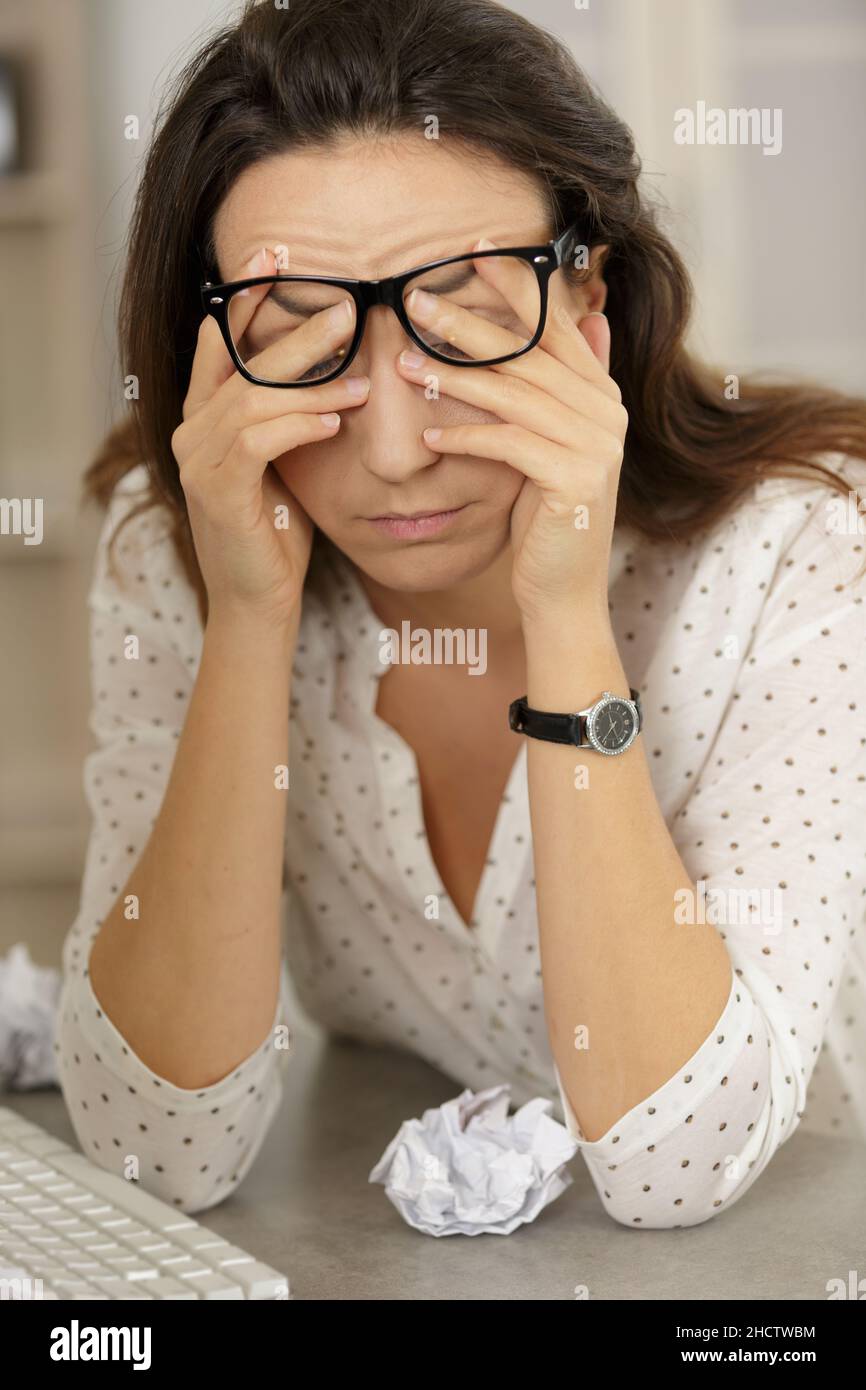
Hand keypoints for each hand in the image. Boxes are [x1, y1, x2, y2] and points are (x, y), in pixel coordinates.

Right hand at [172, 246, 369, 629]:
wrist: (260, 599)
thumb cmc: (278, 529)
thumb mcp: (286, 460)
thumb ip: (292, 413)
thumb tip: (341, 370)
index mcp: (205, 416)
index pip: (220, 341)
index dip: (245, 297)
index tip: (277, 253)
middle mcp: (191, 430)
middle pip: (240, 362)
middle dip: (295, 332)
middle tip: (346, 308)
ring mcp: (198, 461)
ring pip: (252, 399)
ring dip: (311, 385)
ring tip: (362, 379)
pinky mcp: (217, 492)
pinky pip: (257, 441)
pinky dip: (298, 425)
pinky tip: (335, 421)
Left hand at [395, 238, 627, 628]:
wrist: (563, 591)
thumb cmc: (545, 517)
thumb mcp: (550, 444)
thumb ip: (561, 386)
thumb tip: (588, 319)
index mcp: (600, 393)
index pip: (555, 323)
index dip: (517, 285)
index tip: (472, 249)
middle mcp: (605, 411)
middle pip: (527, 351)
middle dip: (466, 322)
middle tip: (414, 299)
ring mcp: (595, 445)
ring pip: (513, 394)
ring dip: (453, 376)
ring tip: (403, 365)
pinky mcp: (574, 479)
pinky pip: (508, 444)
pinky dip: (465, 439)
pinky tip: (429, 440)